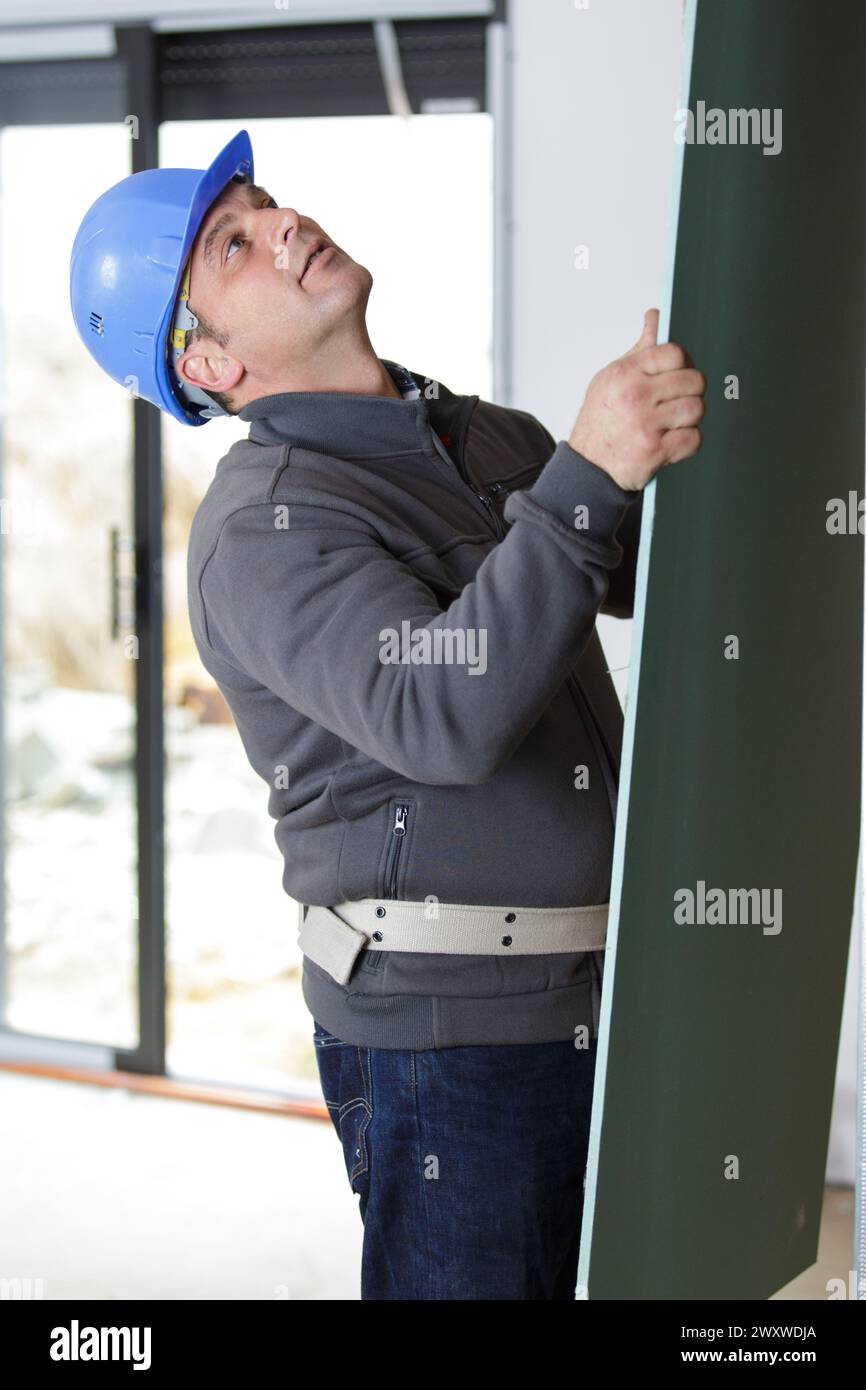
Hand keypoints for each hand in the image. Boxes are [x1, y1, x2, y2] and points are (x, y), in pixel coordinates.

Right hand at [568, 308, 705, 490]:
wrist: (587, 466)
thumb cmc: (601, 419)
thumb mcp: (612, 378)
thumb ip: (640, 351)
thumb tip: (655, 317)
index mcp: (625, 373)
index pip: (674, 353)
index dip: (683, 363)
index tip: (678, 373)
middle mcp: (635, 397)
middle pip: (693, 380)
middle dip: (691, 390)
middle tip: (679, 399)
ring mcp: (646, 425)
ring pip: (696, 409)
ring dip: (690, 417)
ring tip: (675, 421)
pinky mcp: (656, 452)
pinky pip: (694, 439)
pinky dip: (688, 441)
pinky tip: (673, 440)